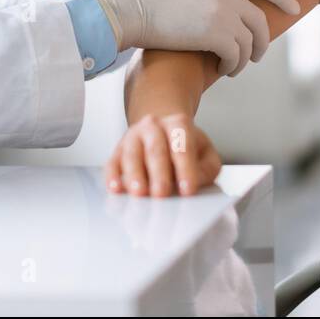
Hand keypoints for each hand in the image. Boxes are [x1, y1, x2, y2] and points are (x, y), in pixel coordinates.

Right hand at [92, 0, 300, 76]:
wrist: (132, 8)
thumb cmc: (153, 1)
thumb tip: (230, 14)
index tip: (294, 7)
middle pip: (260, 21)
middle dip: (261, 42)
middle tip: (254, 57)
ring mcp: (223, 12)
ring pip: (249, 43)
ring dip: (243, 59)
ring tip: (231, 68)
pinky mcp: (215, 34)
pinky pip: (235, 55)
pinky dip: (232, 66)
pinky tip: (222, 70)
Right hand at [105, 111, 221, 196]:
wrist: (161, 130)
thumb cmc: (184, 147)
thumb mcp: (205, 153)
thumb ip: (207, 168)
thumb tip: (196, 182)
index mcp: (178, 124)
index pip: (182, 145)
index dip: (186, 168)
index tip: (188, 189)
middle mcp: (153, 126)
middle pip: (155, 149)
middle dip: (158, 173)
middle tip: (162, 193)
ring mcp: (133, 137)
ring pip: (132, 154)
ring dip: (135, 174)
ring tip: (139, 192)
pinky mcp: (118, 151)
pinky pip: (113, 162)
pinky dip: (113, 176)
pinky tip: (116, 188)